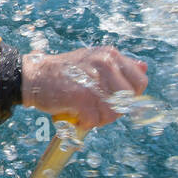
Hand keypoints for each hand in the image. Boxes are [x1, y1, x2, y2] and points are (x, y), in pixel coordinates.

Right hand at [22, 47, 147, 130]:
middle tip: (96, 109)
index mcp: (110, 55)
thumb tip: (144, 68)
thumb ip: (119, 66)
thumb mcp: (94, 61)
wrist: (34, 76)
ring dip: (99, 119)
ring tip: (85, 113)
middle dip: (114, 110)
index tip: (115, 99)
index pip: (140, 81)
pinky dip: (85, 123)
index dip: (130, 96)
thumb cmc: (64, 73)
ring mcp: (94, 80)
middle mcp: (105, 63)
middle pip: (128, 100)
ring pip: (113, 113)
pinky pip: (95, 120)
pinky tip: (76, 116)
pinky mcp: (81, 96)